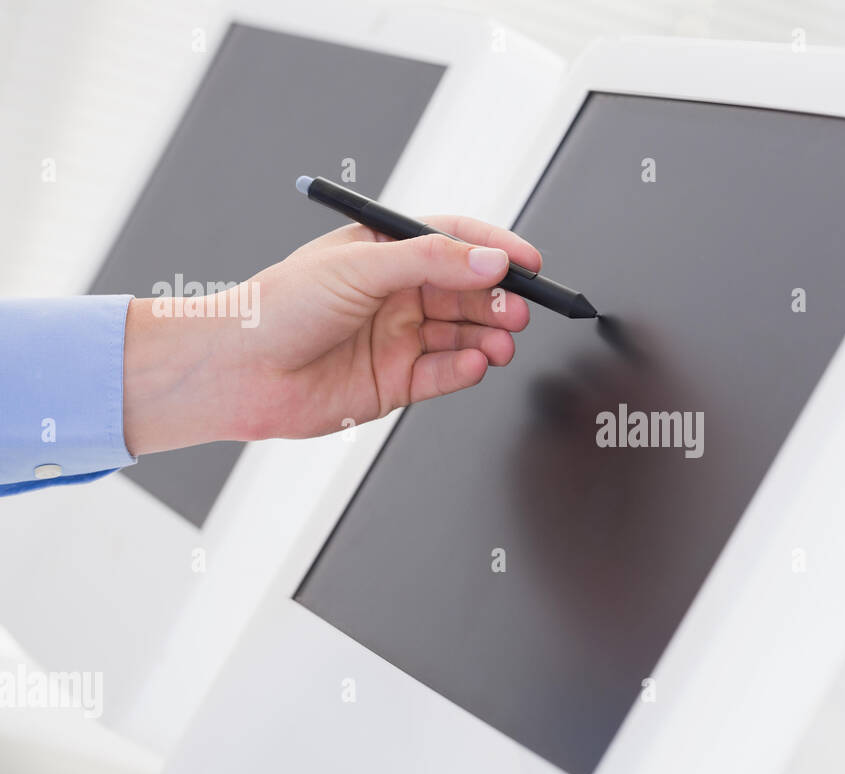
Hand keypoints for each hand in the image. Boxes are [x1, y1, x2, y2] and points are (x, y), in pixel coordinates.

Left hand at [122, 216, 538, 455]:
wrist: (234, 372)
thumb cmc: (276, 307)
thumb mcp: (358, 267)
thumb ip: (429, 262)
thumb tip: (488, 261)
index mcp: (384, 252)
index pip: (455, 243)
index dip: (495, 251)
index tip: (530, 263)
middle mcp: (395, 294)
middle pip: (467, 291)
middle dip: (498, 299)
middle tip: (519, 309)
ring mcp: (398, 339)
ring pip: (462, 333)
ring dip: (488, 336)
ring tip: (503, 342)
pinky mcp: (395, 382)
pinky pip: (444, 374)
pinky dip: (466, 369)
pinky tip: (476, 363)